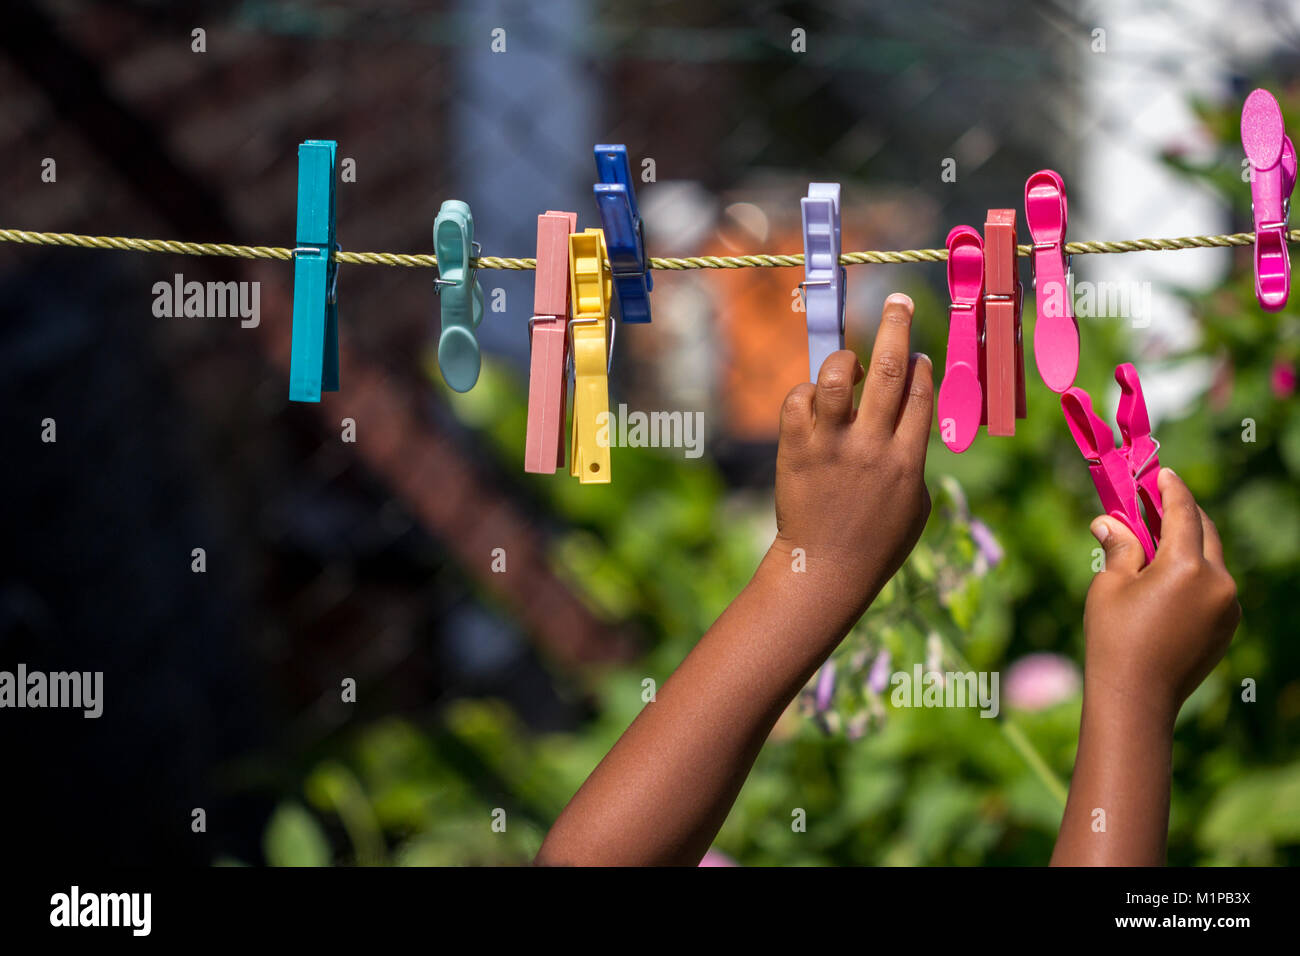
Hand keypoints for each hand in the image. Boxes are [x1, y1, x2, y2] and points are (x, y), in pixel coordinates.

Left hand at [770, 294, 932, 622]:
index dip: (921, 366)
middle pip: (889, 370)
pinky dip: (804, 393)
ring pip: (837, 378)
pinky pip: (798, 401)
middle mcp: (872, 446)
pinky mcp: (796, 450)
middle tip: (898, 301)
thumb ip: (914, 461)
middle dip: (896, 327)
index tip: (919, 354)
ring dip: (843, 360)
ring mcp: (832, 446)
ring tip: (846, 362)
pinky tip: (811, 403)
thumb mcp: (915, 507)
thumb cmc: (875, 544)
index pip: (920, 394)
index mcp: (908, 459)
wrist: (825, 571)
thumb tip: (912, 425)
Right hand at [1084, 468, 1240, 723]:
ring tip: (1154, 543)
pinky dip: (1195, 573)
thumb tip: (1110, 521)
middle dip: (1182, 514)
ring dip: (1188, 545)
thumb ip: (1120, 547)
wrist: (1136, 699)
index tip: (1161, 473)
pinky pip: (1214, 587)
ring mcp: (1228, 606)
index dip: (1171, 489)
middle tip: (1154, 503)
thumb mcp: (1109, 586)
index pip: (1184, 512)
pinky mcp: (1227, 626)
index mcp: (1187, 567)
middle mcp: (1218, 582)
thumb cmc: (1113, 638)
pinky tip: (1165, 579)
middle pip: (1206, 532)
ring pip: (1212, 560)